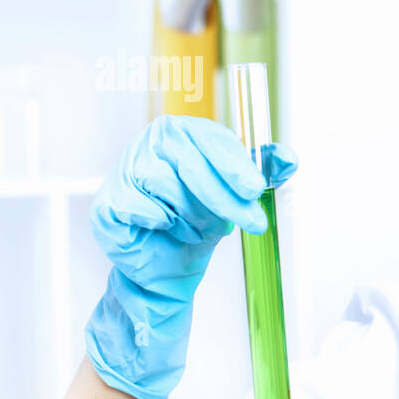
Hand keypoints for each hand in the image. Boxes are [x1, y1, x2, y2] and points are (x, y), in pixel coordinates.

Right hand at [84, 114, 298, 398]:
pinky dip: (159, 221)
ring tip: (196, 227)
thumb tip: (290, 159)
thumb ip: (265, 172)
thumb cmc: (202, 222)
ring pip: (164, 183)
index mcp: (186, 132)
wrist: (170, 266)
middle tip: (253, 223)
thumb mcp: (240, 196)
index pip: (212, 140)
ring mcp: (126, 167)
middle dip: (225, 199)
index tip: (255, 190)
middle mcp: (153, 141)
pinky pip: (138, 206)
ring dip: (191, 214)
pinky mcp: (109, 200)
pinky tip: (165, 227)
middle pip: (191, 165)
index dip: (235, 167)